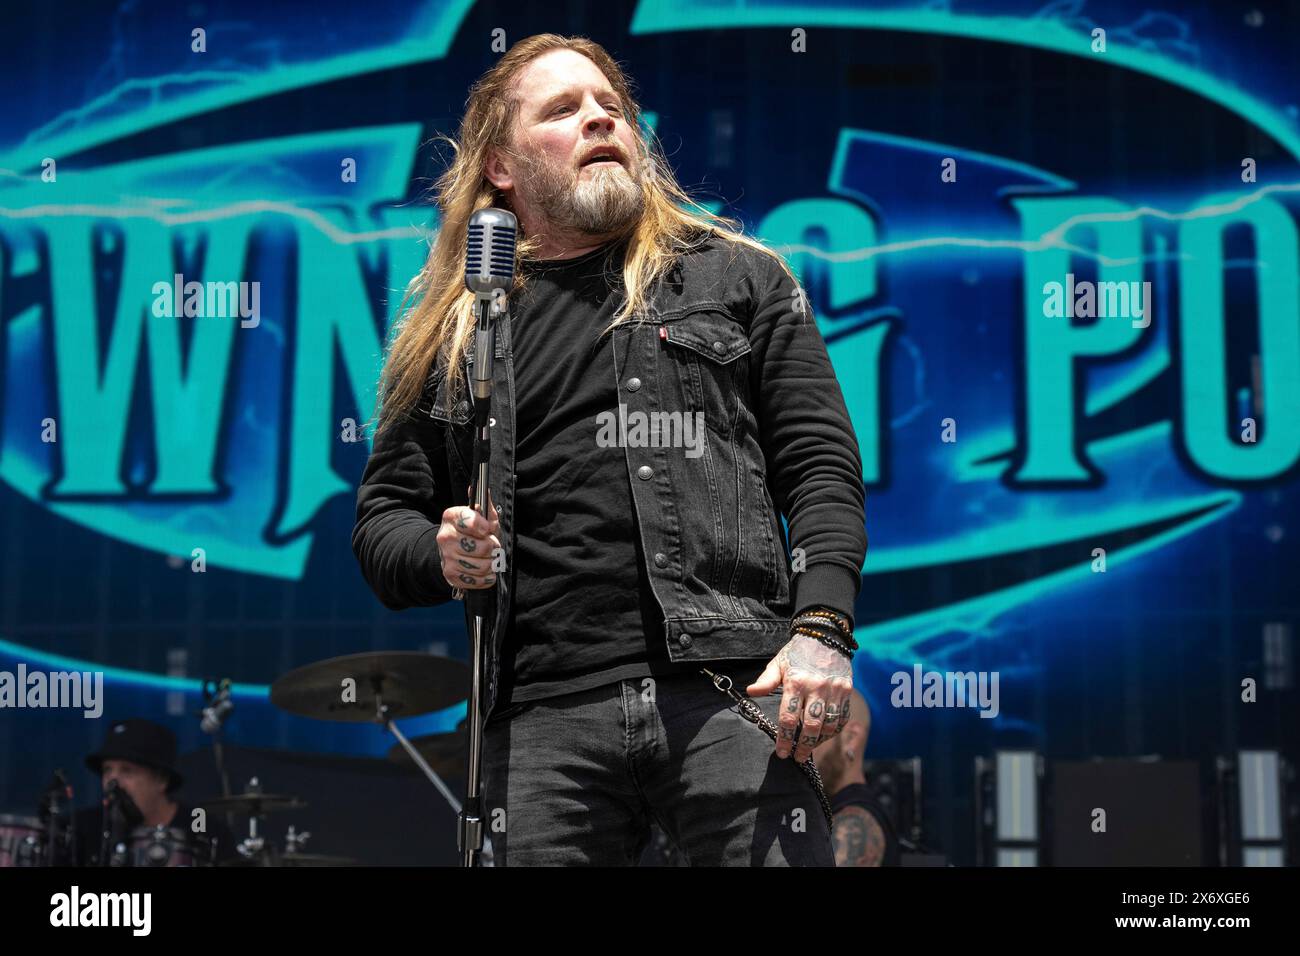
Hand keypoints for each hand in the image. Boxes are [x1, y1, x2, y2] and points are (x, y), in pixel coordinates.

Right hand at [436, 486, 500, 591]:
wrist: (451, 552)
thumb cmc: (471, 532)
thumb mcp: (480, 516)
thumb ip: (485, 505)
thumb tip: (485, 490)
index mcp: (452, 516)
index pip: (471, 520)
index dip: (484, 526)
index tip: (487, 529)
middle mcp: (445, 536)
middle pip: (483, 546)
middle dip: (493, 547)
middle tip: (492, 546)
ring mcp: (447, 557)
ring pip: (483, 565)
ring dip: (492, 563)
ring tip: (489, 558)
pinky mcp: (451, 575)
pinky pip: (479, 580)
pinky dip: (487, 577)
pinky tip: (484, 570)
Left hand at [747, 633, 851, 762]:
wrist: (825, 635)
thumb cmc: (797, 651)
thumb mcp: (778, 663)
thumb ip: (766, 681)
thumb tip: (750, 693)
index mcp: (796, 681)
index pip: (789, 718)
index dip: (784, 739)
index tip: (781, 753)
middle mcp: (816, 687)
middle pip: (811, 726)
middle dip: (802, 746)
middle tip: (796, 758)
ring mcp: (834, 689)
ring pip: (829, 725)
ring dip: (819, 741)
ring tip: (808, 749)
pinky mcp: (846, 690)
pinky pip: (842, 717)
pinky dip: (834, 731)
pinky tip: (824, 736)